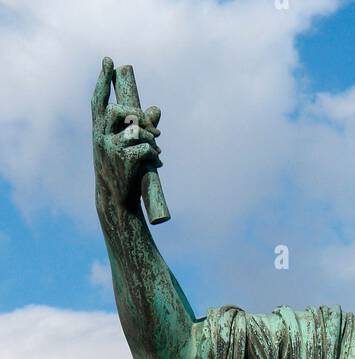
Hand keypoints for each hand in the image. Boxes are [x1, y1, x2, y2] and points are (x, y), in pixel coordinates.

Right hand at [92, 57, 161, 215]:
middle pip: (117, 111)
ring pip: (135, 130)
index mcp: (98, 132)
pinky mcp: (123, 161)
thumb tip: (157, 108)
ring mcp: (109, 150)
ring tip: (156, 149)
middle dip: (136, 115)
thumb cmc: (122, 173)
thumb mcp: (126, 148)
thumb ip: (139, 128)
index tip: (108, 60)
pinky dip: (155, 153)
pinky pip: (145, 148)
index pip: (98, 101)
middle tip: (151, 128)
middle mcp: (99, 138)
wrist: (117, 203)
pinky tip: (157, 162)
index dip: (102, 81)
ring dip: (150, 138)